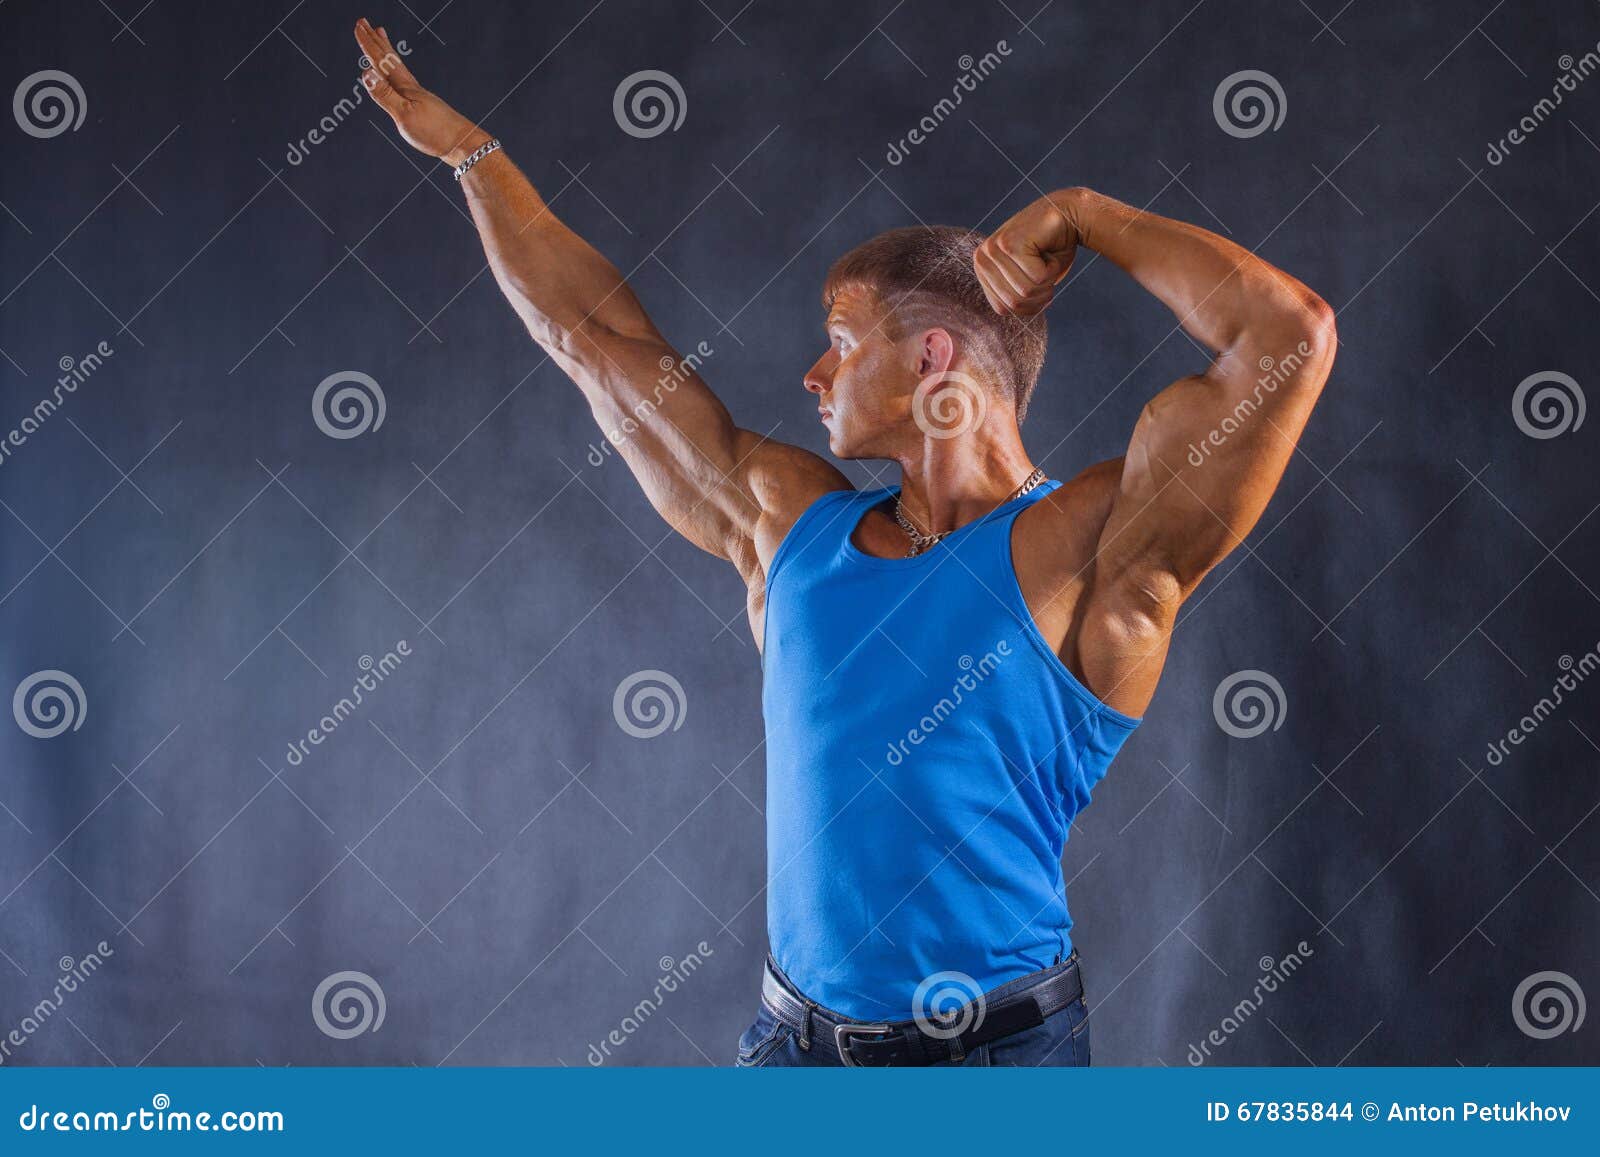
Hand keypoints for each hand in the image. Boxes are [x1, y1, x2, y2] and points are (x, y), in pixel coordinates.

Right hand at [354, 18, 490, 166]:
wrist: (464, 144)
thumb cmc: (435, 133)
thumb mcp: (404, 115)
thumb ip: (385, 95)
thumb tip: (366, 73)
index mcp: (404, 88)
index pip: (381, 61)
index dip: (369, 45)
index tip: (359, 26)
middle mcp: (411, 87)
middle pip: (389, 59)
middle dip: (375, 41)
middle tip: (365, 23)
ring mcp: (419, 96)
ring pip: (398, 68)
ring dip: (387, 53)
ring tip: (382, 38)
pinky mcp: (425, 106)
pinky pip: (405, 81)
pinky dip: (397, 72)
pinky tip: (399, 78)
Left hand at [974, 191, 1082, 317]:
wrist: (1070, 215)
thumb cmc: (1051, 251)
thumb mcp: (1028, 280)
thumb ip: (1012, 296)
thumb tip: (1006, 310)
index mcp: (981, 270)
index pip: (1003, 309)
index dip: (1029, 303)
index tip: (1037, 278)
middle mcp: (981, 258)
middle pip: (1014, 303)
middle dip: (1040, 293)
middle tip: (1045, 267)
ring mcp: (993, 249)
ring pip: (1026, 292)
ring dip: (1047, 280)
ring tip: (1045, 257)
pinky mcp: (1010, 244)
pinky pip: (1038, 278)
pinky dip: (1053, 268)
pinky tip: (1049, 248)